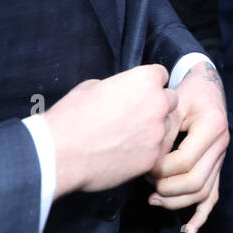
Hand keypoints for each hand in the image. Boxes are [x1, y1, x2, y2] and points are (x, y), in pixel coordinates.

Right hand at [42, 64, 178, 198]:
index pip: (161, 75)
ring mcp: (157, 133)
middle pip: (171, 100)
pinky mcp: (152, 158)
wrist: (61, 152)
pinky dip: (148, 151)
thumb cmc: (71, 116)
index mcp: (145, 80)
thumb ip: (117, 87)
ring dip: (154, 129)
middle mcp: (157, 104)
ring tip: (130, 136)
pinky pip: (158, 151)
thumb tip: (120, 92)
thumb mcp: (91, 87)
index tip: (141, 91)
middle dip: (157, 105)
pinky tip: (129, 153)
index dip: (150, 83)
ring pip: (167, 127)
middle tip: (137, 114)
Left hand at [148, 61, 228, 232]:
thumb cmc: (186, 92)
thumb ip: (162, 128)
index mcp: (212, 126)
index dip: (160, 168)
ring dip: (176, 201)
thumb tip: (148, 159)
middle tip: (146, 180)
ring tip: (153, 197)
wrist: (206, 86)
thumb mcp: (173, 101)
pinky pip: (213, 196)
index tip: (143, 163)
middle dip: (166, 187)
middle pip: (195, 181)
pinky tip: (189, 230)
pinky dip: (200, 215)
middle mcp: (222, 144)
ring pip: (202, 192)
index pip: (184, 160)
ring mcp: (221, 158)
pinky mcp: (217, 167)